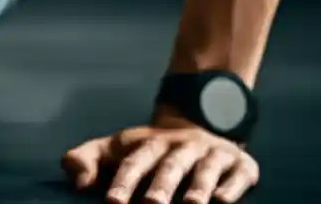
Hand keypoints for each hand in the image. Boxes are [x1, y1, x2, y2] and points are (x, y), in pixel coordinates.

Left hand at [60, 111, 258, 203]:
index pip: (134, 162)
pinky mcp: (241, 164)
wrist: (202, 125)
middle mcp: (182, 146)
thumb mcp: (116, 148)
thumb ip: (87, 159)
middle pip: (170, 166)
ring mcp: (213, 154)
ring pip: (205, 170)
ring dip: (199, 187)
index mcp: (150, 143)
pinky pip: (239, 174)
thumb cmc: (150, 150)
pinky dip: (232, 187)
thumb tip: (78, 183)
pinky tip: (224, 201)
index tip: (112, 203)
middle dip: (161, 186)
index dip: (123, 182)